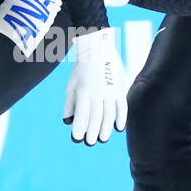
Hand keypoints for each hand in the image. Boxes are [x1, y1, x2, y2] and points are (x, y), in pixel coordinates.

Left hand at [62, 27, 128, 145]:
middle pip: (96, 118)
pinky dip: (121, 118)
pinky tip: (119, 129)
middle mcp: (97, 92)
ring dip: (106, 129)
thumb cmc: (81, 70)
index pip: (82, 115)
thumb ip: (69, 104)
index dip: (79, 128)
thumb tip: (68, 122)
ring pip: (110, 115)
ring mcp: (111, 90)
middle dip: (92, 133)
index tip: (77, 139)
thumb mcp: (71, 85)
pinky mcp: (120, 88)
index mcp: (83, 91)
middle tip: (90, 142)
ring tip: (102, 139)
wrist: (98, 48)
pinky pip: (122, 106)